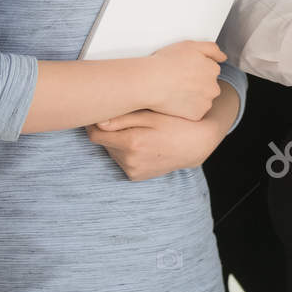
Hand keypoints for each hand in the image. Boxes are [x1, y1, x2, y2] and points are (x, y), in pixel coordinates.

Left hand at [87, 107, 223, 180]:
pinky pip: (122, 161)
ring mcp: (133, 170)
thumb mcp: (152, 115)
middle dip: (110, 132)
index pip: (95, 135)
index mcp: (131, 142)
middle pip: (104, 143)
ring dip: (119, 142)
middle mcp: (129, 160)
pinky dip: (127, 152)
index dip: (94, 124)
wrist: (197, 144)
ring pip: (112, 152)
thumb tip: (96, 121)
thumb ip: (123, 118)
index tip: (100, 115)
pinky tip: (143, 144)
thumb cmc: (177, 123)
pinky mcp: (136, 176)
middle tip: (127, 121)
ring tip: (139, 132)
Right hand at [143, 41, 226, 120]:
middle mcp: (214, 87)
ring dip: (193, 96)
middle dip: (198, 83)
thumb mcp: (190, 45)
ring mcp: (206, 102)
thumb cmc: (167, 62)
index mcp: (213, 69)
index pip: (210, 69)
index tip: (183, 69)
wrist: (149, 82)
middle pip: (208, 85)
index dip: (196, 68)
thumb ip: (211, 49)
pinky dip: (187, 109)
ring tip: (175, 91)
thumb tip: (223, 57)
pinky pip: (194, 112)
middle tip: (178, 80)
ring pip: (202, 99)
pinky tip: (175, 102)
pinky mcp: (196, 115)